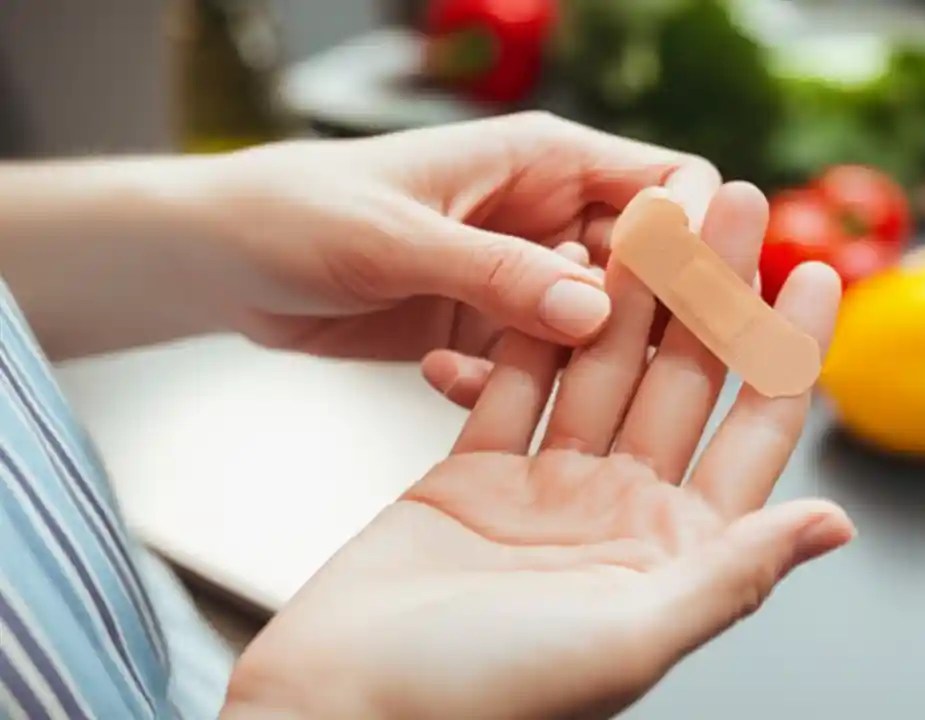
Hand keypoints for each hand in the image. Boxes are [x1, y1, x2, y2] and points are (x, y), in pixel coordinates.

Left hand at [193, 111, 718, 360]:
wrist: (226, 260)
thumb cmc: (298, 211)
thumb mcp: (396, 237)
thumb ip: (495, 272)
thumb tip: (594, 311)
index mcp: (544, 160)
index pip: (669, 183)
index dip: (694, 236)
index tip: (686, 297)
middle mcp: (550, 217)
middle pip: (652, 266)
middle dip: (649, 320)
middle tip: (623, 372)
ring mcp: (525, 277)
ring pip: (603, 328)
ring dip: (572, 365)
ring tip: (499, 374)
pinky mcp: (493, 330)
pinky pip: (540, 366)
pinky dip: (507, 385)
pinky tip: (441, 377)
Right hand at [220, 184, 853, 719]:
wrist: (343, 708)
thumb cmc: (487, 700)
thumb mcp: (629, 636)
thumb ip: (733, 574)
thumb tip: (836, 522)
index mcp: (673, 555)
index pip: (754, 437)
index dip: (788, 352)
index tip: (815, 272)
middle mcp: (620, 516)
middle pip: (681, 383)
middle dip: (713, 292)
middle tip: (738, 203)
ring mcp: (547, 492)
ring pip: (599, 369)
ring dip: (628, 291)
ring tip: (655, 210)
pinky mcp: (474, 477)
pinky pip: (514, 385)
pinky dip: (535, 327)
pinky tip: (559, 264)